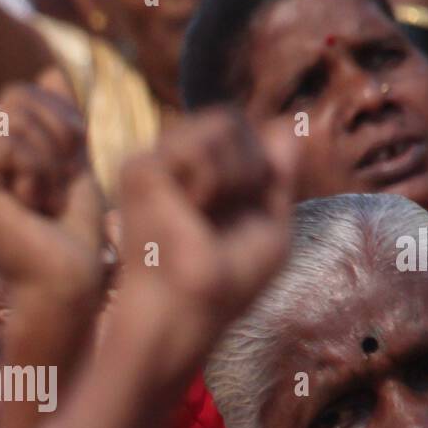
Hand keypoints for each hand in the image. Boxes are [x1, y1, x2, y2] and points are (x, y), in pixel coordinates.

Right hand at [0, 85, 104, 295]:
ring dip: (45, 159)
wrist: (67, 274)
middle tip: (51, 190)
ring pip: (8, 118)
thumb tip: (50, 71)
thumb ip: (54, 116)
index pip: (12, 97)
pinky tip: (30, 206)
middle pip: (8, 101)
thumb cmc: (70, 229)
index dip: (51, 124)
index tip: (58, 176)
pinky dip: (36, 169)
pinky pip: (6, 139)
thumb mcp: (67, 161)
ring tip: (41, 201)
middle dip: (49, 138)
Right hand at [117, 108, 291, 330]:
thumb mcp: (272, 227)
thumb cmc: (226, 285)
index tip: (250, 212)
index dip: (260, 165)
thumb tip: (288, 124)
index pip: (239, 131)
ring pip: (220, 122)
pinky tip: (189, 210)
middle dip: (251, 165)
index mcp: (198, 177)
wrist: (192, 308)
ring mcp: (154, 163)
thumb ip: (279, 176)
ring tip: (207, 213)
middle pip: (231, 119)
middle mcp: (172, 164)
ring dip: (234, 173)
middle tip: (229, 214)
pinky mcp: (139, 169)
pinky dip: (208, 179)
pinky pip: (196, 145)